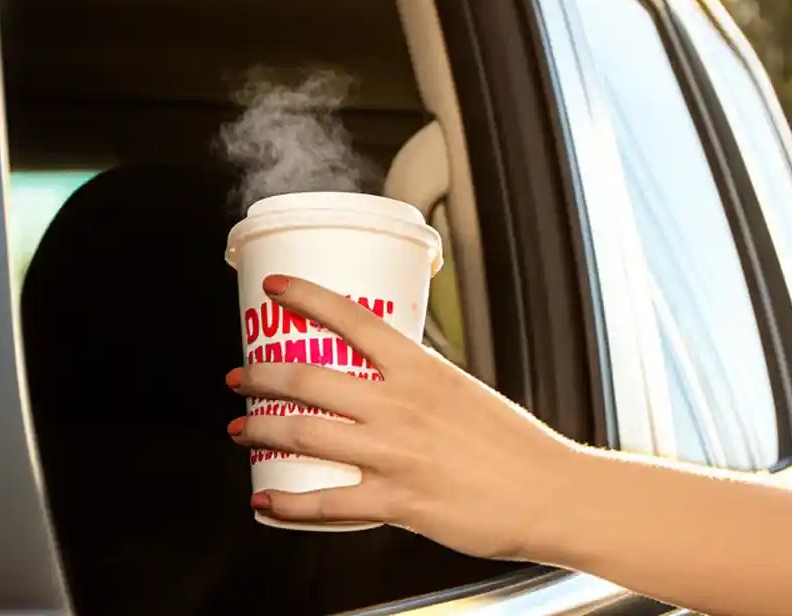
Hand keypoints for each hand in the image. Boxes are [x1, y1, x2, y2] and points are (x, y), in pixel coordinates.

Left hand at [225, 274, 582, 561]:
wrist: (552, 494)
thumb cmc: (515, 446)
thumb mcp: (464, 392)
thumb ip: (419, 385)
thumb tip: (385, 380)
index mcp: (421, 369)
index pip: (352, 318)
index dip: (307, 298)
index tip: (276, 287)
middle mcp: (400, 405)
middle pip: (309, 378)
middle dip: (261, 375)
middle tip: (239, 377)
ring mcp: (394, 453)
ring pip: (304, 434)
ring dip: (260, 430)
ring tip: (239, 430)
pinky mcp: (397, 501)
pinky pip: (326, 501)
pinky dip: (287, 503)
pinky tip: (266, 501)